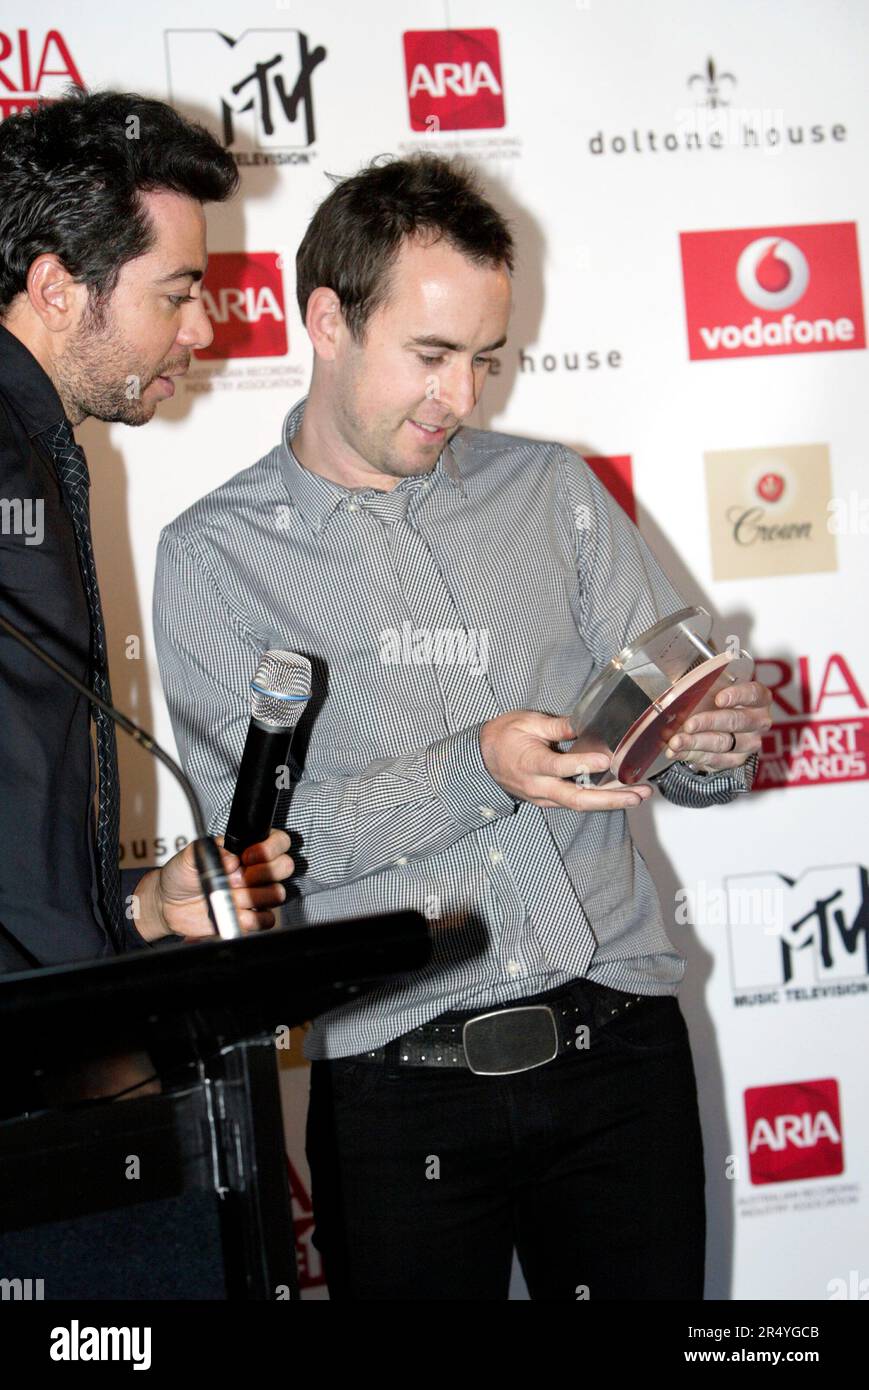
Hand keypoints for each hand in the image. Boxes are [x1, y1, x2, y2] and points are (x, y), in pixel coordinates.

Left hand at [133, 829, 293, 942]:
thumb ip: (209, 850)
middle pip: (285, 866)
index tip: (247, 856)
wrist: (169, 904)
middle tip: (240, 877)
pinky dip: (251, 918)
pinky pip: (266, 920)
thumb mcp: (190, 855)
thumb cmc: (182, 875)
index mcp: (247, 849)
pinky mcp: (250, 917)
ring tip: (229, 895)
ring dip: (253, 896)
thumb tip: (232, 858)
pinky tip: (233, 913)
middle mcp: (257, 871)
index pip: (279, 841)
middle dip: (264, 872)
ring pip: (277, 894)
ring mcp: (255, 895)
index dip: (269, 848)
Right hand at [480, 711, 653, 810]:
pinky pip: (575, 803)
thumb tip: (585, 722)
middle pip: (577, 799)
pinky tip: (620, 794)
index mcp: (531, 762)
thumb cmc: (503, 736)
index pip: (560, 767)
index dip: (583, 764)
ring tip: (639, 795)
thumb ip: (557, 725)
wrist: (482, 759)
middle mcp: (539, 786)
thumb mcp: (527, 721)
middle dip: (611, 799)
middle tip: (638, 794)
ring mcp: (544, 797)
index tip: (606, 759)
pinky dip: (599, 800)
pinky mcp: (549, 800)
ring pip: (580, 805)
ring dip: (611, 802)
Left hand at [664, 680, 772, 773]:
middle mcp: (758, 721)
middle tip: (688, 725)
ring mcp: (749, 743)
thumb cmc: (717, 700)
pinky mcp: (736, 760)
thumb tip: (679, 688)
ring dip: (695, 743)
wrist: (720, 725)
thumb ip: (705, 686)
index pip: (753, 694)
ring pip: (723, 743)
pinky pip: (713, 759)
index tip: (719, 699)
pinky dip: (690, 755)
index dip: (737, 696)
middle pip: (735, 721)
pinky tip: (675, 752)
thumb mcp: (715, 688)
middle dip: (708, 723)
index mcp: (759, 699)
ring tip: (675, 742)